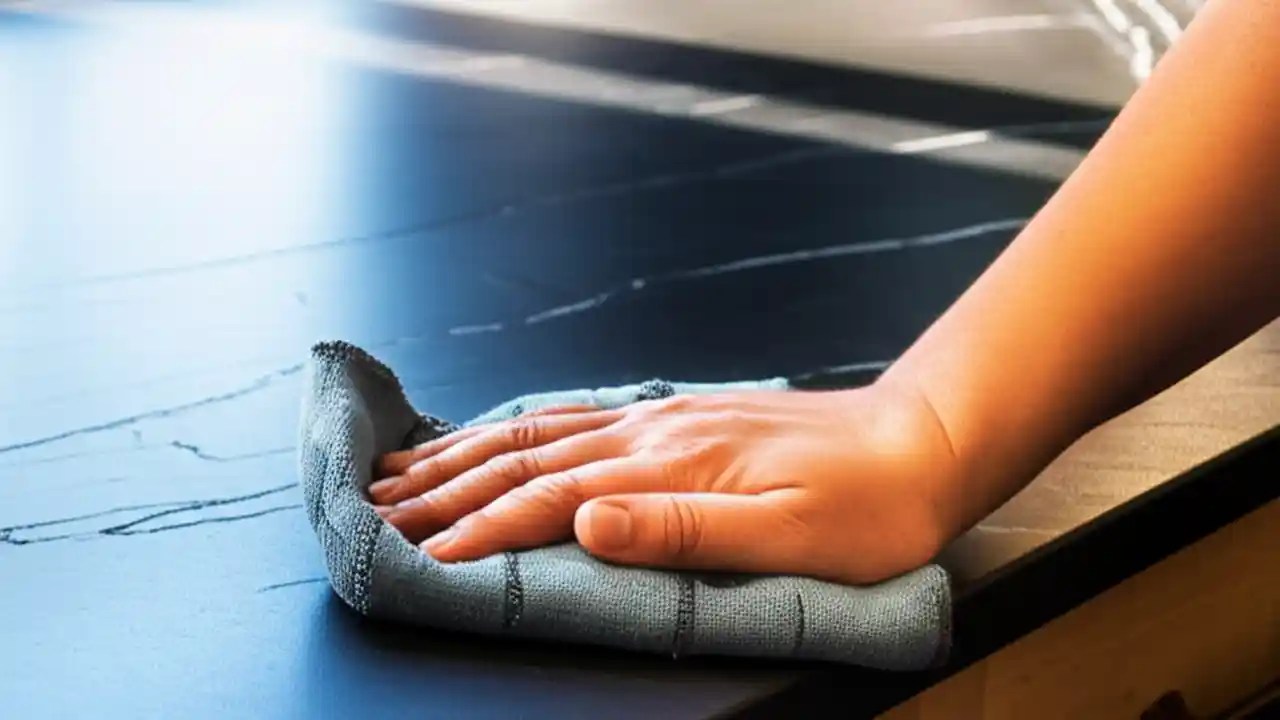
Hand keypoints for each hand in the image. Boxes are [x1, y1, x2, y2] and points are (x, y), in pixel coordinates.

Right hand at [369, 378, 959, 584]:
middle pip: (526, 457)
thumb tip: (584, 522)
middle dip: (445, 486)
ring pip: (542, 430)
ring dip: (467, 450)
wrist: (919, 440)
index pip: (549, 500)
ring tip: (405, 464)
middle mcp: (653, 432)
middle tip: (374, 506)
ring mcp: (663, 417)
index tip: (416, 553)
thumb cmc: (866, 506)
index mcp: (671, 466)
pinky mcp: (679, 414)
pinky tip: (498, 432)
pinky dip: (520, 426)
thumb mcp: (787, 533)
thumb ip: (680, 529)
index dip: (477, 528)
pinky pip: (578, 416)